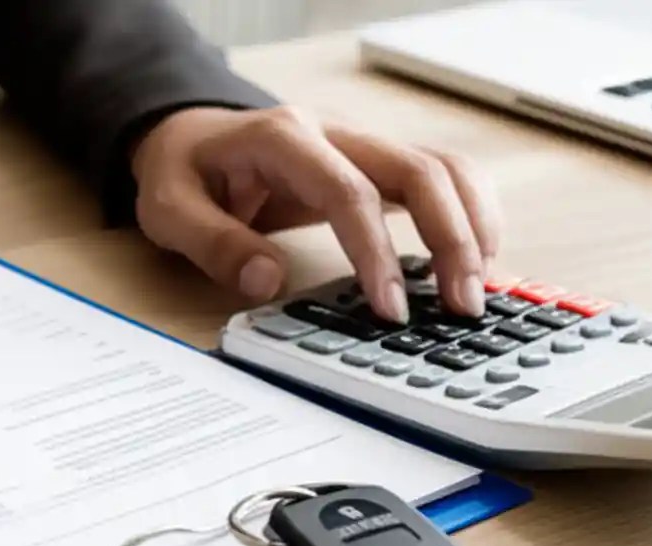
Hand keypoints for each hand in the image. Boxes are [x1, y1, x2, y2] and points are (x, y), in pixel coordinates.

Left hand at [129, 106, 503, 322]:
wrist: (188, 138)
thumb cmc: (183, 173)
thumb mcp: (171, 211)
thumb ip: (214, 244)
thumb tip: (267, 280)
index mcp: (283, 138)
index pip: (349, 192)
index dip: (376, 251)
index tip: (391, 308)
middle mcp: (334, 131)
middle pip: (418, 169)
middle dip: (451, 238)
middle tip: (462, 305)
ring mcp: (360, 143)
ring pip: (443, 166)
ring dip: (473, 223)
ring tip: (480, 287)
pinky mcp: (375, 162)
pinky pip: (439, 176)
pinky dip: (468, 213)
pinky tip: (474, 259)